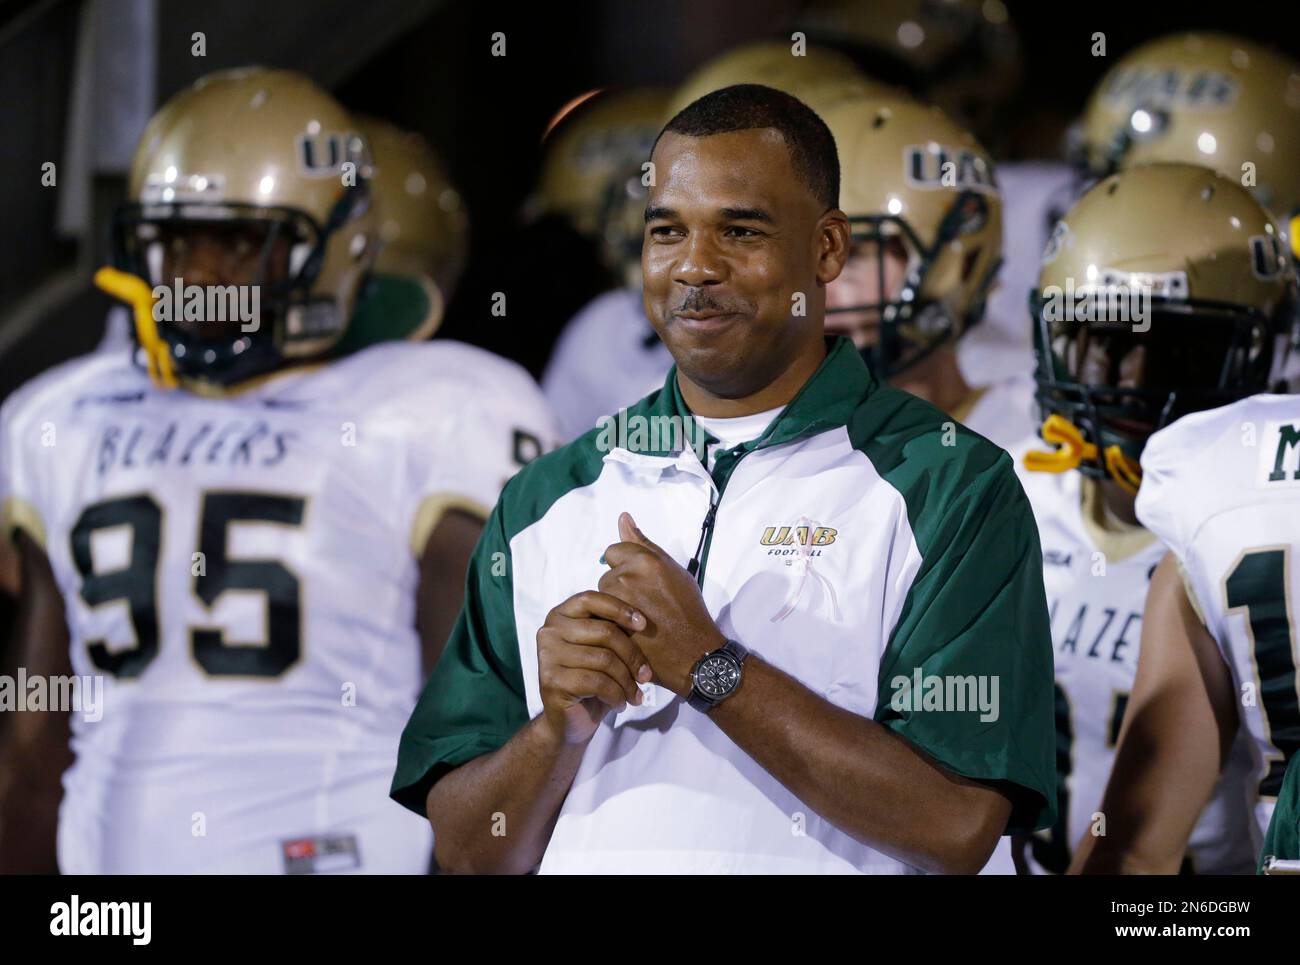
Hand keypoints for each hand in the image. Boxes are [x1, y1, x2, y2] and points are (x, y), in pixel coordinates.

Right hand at [537, 590, 652, 745]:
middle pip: (604, 631)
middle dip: (633, 656)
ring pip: (604, 660)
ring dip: (627, 682)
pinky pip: (597, 682)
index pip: (592, 599)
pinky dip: (616, 696)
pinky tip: (620, 704)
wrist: (570, 722)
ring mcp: (547, 656)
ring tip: (635, 695)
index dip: (620, 609)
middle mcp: (549, 632)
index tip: (644, 626)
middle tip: (646, 676)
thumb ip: (613, 631)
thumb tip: (643, 622)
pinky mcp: (552, 681)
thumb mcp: (603, 650)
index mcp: (560, 616)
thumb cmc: (593, 681)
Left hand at [599, 512, 726, 695]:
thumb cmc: (687, 609)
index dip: (626, 567)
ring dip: (614, 606)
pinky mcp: (612, 625)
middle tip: (644, 605)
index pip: (613, 552)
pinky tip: (630, 632)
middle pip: (606, 575)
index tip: (641, 584)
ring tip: (638, 619)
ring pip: (602, 596)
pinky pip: (601, 617)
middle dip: (620, 587)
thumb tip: (623, 517)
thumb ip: (644, 544)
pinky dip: (612, 623)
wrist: (694, 652)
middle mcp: (628, 577)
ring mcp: (618, 603)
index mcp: (646, 560)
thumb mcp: (673, 570)